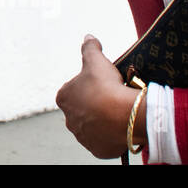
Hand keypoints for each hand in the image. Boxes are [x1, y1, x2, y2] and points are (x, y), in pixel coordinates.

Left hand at [55, 35, 142, 159]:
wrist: (124, 116)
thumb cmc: (106, 87)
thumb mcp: (96, 61)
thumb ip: (89, 48)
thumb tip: (89, 37)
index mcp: (64, 98)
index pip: (74, 90)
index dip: (89, 86)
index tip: (102, 85)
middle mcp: (69, 119)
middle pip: (83, 109)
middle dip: (95, 105)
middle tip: (112, 99)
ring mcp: (83, 136)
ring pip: (93, 126)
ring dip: (102, 121)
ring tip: (118, 113)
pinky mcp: (97, 150)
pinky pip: (103, 142)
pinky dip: (111, 136)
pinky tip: (120, 127)